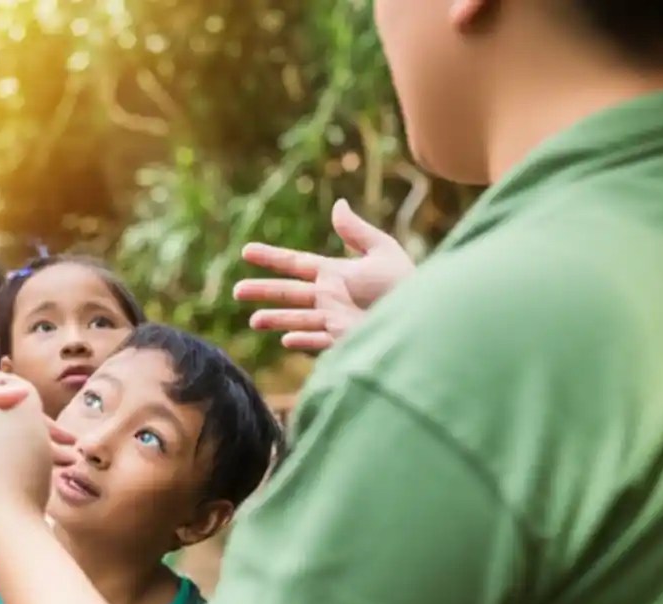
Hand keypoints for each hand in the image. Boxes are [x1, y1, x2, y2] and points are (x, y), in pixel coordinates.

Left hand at [0, 372, 75, 516]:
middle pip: (11, 410)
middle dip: (42, 420)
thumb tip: (10, 388)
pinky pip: (21, 454)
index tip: (34, 399)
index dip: (15, 385)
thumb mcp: (22, 402)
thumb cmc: (16, 452)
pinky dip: (41, 455)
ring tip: (72, 457)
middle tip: (66, 436)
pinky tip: (61, 467)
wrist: (9, 511)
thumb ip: (18, 386)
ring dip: (49, 440)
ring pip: (21, 433)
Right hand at [233, 199, 414, 351]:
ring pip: (298, 318)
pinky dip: (302, 340)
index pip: (296, 263)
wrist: (425, 317)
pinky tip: (285, 340)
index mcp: (336, 273)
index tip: (247, 251)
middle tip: (237, 290)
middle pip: (289, 293)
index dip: (271, 258)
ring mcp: (335, 319)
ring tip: (253, 321)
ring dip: (276, 319)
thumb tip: (339, 204)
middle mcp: (331, 296)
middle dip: (263, 291)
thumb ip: (356, 231)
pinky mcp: (344, 340)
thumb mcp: (382, 251)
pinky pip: (317, 340)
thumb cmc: (407, 283)